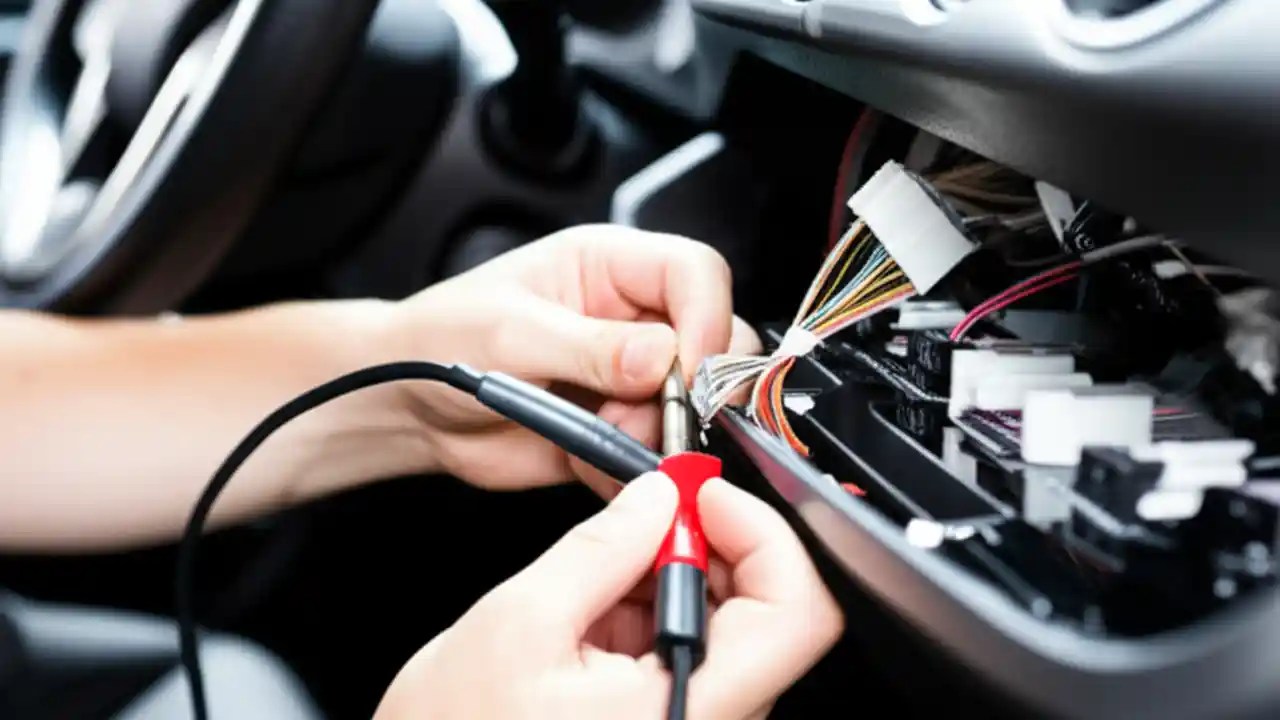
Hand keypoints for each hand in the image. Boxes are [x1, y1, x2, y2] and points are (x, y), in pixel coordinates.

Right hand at [374, 473, 843, 719]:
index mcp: (689, 711)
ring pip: (728, 630)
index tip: (706, 497)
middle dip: (710, 544)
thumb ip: (601, 550)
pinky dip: (652, 612)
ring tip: (605, 574)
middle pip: (767, 614)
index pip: (797, 614)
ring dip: (675, 577)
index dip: (764, 534)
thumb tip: (656, 496)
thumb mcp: (519, 624)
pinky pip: (691, 654)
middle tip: (652, 510)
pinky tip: (599, 611)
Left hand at [393, 225, 761, 495]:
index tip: (688, 370)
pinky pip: (659, 452)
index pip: (697, 273)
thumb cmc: (441, 343)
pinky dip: (634, 467)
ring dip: (659, 431)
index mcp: (610, 266)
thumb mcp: (510, 335)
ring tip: (601, 434)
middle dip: (694, 386)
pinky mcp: (621, 427)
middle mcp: (631, 317)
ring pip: (696, 404)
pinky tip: (584, 460)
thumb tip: (663, 356)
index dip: (706, 318)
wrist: (409, 409)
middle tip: (653, 413)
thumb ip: (591, 347)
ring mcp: (631, 376)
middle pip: (717, 338)